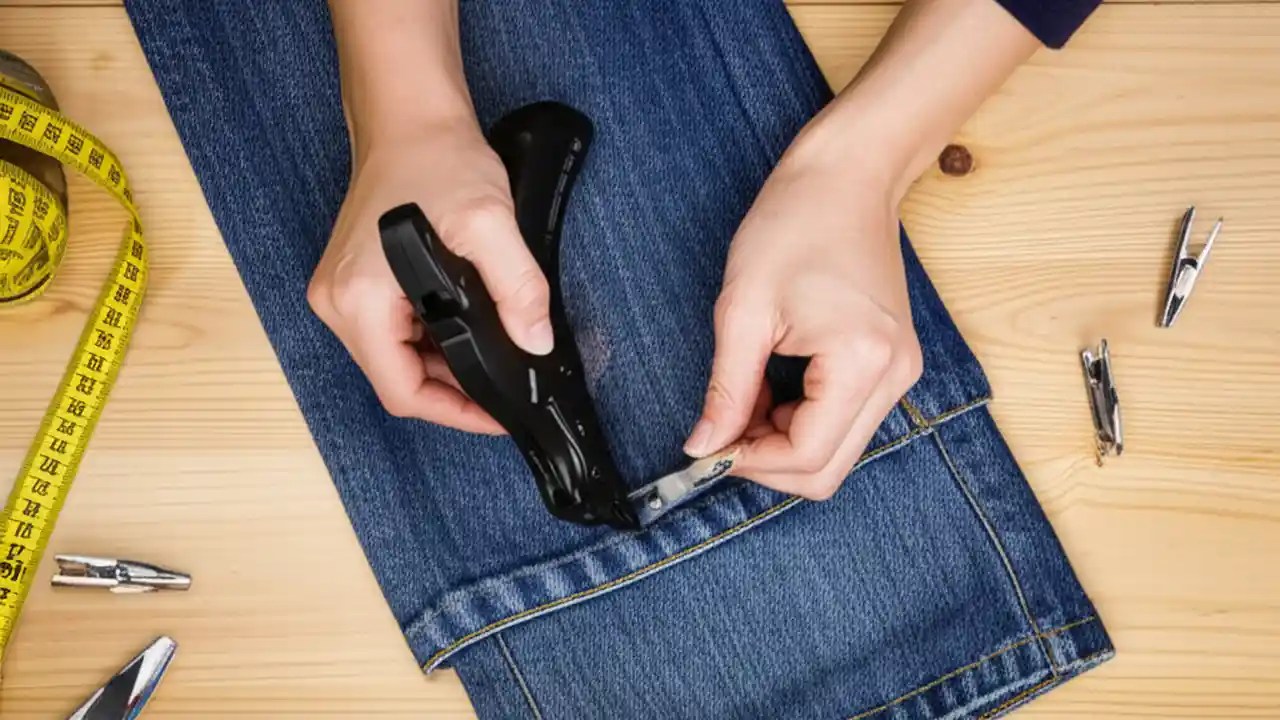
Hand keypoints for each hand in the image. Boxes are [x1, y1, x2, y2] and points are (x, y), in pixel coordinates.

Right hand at [308, 120, 553, 431]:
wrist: (410, 120)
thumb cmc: (436, 160)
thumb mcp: (489, 224)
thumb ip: (518, 288)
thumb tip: (534, 341)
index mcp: (358, 300)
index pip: (401, 391)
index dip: (455, 412)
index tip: (497, 415)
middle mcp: (338, 304)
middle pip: (397, 379)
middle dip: (454, 390)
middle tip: (506, 386)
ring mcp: (343, 295)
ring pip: (397, 360)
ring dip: (445, 366)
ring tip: (493, 356)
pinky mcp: (357, 285)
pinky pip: (395, 334)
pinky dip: (432, 341)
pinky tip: (468, 330)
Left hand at [684, 132, 923, 499]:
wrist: (847, 176)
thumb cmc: (795, 223)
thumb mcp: (743, 309)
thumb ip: (725, 389)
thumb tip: (702, 447)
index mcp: (862, 362)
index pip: (807, 455)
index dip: (750, 462)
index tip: (707, 446)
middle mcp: (895, 377)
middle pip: (827, 469)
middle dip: (767, 461)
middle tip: (720, 431)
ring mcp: (900, 374)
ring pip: (836, 451)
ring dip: (782, 441)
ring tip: (744, 397)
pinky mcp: (892, 365)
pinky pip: (845, 422)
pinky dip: (802, 420)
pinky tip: (770, 388)